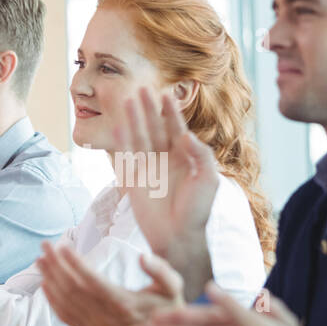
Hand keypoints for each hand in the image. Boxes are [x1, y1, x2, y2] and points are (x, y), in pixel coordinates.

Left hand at [37, 242, 183, 325]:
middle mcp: (107, 318)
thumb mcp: (173, 286)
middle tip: (45, 246)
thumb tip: (142, 257)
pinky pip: (66, 317)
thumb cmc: (167, 306)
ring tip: (41, 260)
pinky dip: (53, 301)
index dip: (75, 264)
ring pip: (66, 302)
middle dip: (56, 266)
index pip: (93, 282)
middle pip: (74, 290)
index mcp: (125, 304)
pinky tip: (45, 284)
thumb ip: (160, 270)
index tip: (63, 247)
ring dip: (51, 279)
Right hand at [115, 87, 218, 297]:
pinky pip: (126, 157)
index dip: (170, 112)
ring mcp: (148, 169)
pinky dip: (121, 142)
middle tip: (141, 88)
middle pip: (154, 128)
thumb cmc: (198, 211)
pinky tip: (117, 127)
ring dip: (133, 119)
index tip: (165, 93)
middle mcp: (164, 159)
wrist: (179, 237)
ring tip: (127, 99)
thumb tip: (185, 134)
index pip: (175, 129)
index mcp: (184, 158)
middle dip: (148, 108)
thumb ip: (201, 154)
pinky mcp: (134, 181)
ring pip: (139, 137)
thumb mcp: (209, 180)